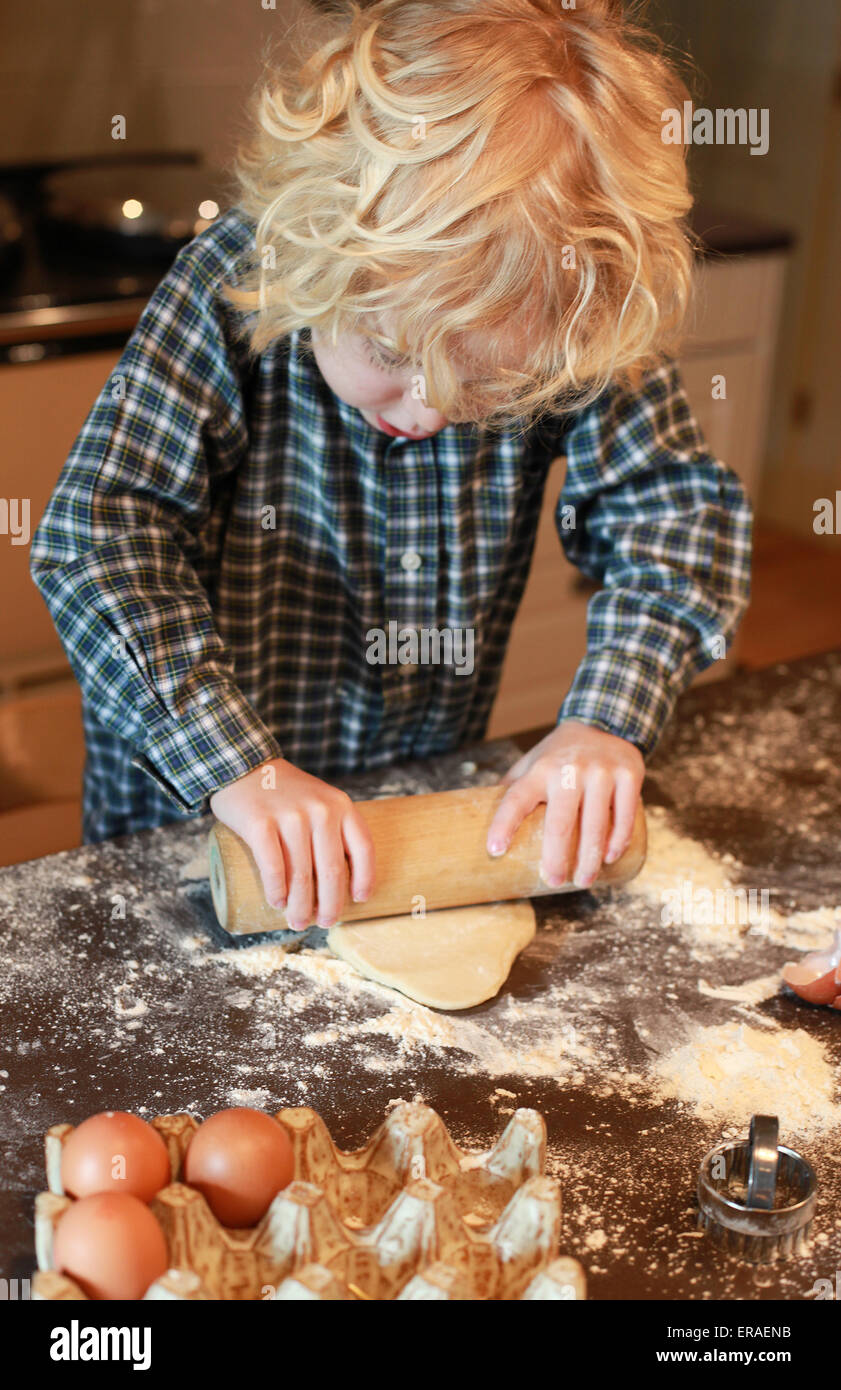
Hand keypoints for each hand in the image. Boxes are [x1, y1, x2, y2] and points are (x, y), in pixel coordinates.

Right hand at [209, 759, 374, 930]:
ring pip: (301, 875)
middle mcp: (320, 810)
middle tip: (324, 922)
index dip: (365, 878)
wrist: (243, 767)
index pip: (363, 848)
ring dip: (299, 906)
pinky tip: (277, 903)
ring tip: (297, 921)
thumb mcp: (320, 800)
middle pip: (331, 870)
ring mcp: (290, 816)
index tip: (360, 900)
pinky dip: (276, 890)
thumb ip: (333, 828)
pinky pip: (273, 866)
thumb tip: (341, 882)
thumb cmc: (286, 794)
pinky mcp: (259, 822)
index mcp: (340, 805)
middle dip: (329, 905)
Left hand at [485, 721, 643, 888]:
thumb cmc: (559, 755)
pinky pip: (625, 816)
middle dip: (556, 859)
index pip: (516, 799)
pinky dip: (617, 841)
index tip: (495, 851)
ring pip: (596, 825)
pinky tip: (609, 857)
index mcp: (540, 770)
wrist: (602, 721)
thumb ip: (512, 788)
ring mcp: (601, 772)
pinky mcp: (629, 774)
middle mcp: (570, 770)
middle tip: (553, 881)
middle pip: (560, 824)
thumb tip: (478, 820)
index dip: (504, 825)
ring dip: (589, 860)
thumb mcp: (532, 763)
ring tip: (583, 880)